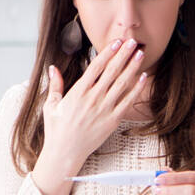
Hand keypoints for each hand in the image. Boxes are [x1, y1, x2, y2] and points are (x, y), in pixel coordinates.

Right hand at [32, 39, 149, 194]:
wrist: (65, 153)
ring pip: (122, 84)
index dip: (107, 53)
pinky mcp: (112, 121)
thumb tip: (53, 68)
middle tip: (133, 41)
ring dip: (133, 67)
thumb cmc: (56, 130)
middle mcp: (93, 99)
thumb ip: (55, 85)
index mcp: (78, 92)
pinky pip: (127, 102)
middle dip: (124, 55)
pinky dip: (136, 89)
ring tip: (140, 54)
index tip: (115, 42)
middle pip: (112, 72)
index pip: (96, 67)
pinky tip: (143, 78)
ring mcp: (104, 110)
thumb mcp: (51, 106)